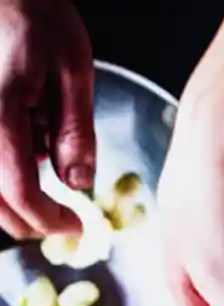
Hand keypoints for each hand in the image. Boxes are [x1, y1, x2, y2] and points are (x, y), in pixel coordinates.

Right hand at [0, 0, 92, 237]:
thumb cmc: (31, 15)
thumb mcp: (72, 69)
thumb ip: (75, 131)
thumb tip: (78, 184)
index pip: (21, 196)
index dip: (52, 221)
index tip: (78, 228)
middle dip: (29, 219)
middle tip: (62, 218)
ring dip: (10, 198)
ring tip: (44, 171)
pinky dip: (0, 172)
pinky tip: (22, 148)